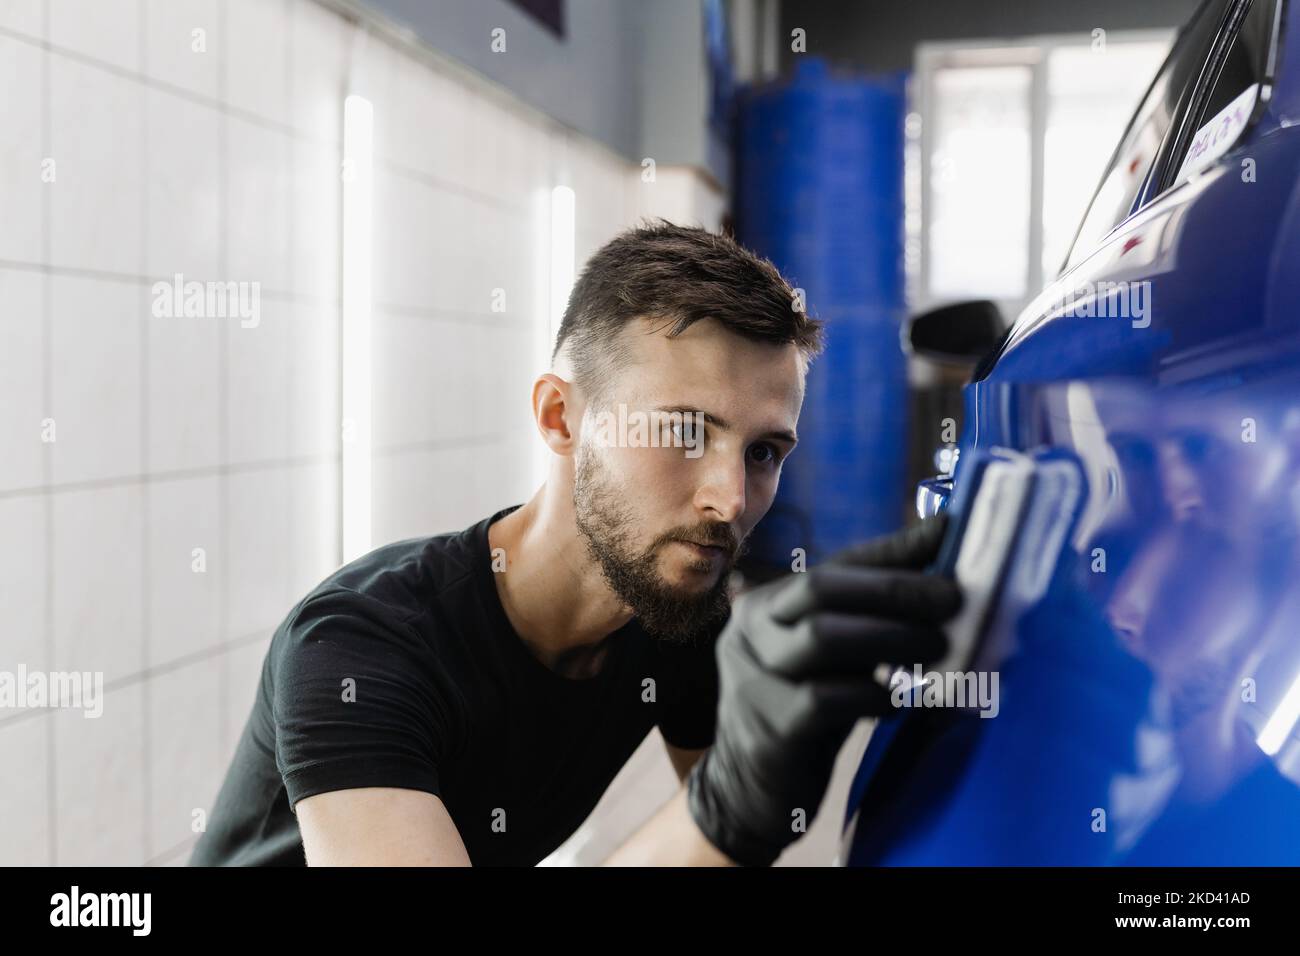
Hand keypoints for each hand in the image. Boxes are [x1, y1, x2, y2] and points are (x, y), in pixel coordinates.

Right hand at [685, 517, 961, 865]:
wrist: (745, 792)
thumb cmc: (801, 716)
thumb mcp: (828, 661)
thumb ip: (864, 621)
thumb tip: (937, 575)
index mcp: (765, 607)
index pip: (834, 564)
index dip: (891, 550)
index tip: (947, 533)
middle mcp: (749, 632)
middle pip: (821, 589)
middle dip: (894, 588)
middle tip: (952, 600)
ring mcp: (753, 678)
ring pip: (822, 637)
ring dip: (890, 638)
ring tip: (937, 648)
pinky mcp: (768, 728)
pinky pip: (825, 699)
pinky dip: (871, 695)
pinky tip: (897, 702)